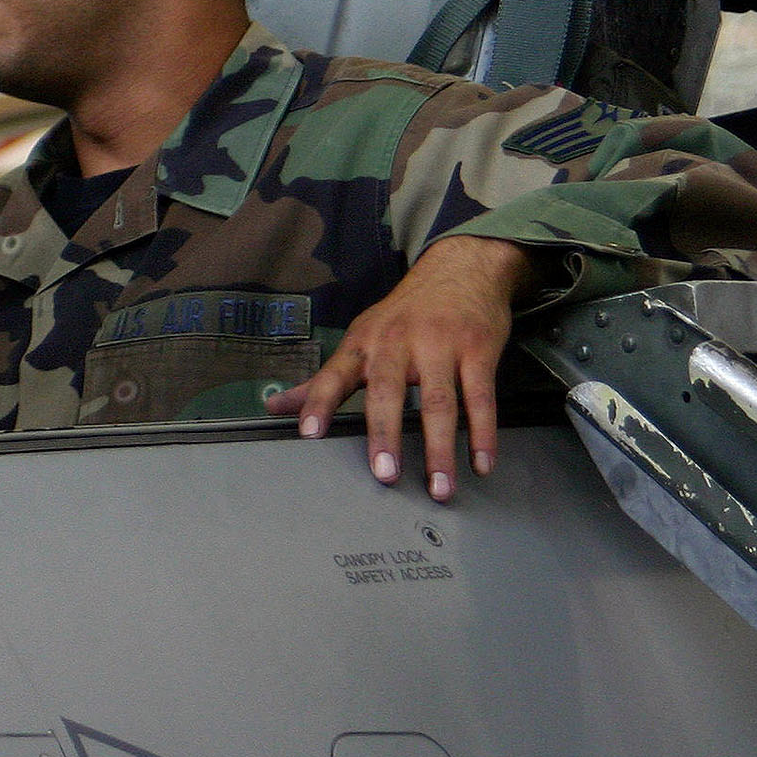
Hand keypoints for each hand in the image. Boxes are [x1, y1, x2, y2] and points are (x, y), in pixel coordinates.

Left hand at [265, 235, 536, 499]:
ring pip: (439, 402)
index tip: (309, 434)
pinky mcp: (478, 350)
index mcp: (363, 343)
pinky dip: (482, 433)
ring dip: (440, 448)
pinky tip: (481, 463)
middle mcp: (397, 342)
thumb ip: (321, 380)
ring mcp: (440, 345)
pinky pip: (480, 398)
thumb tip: (274, 406)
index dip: (319, 403)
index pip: (333, 375)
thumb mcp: (359, 337)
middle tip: (385, 475)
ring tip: (439, 487)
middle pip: (387, 391)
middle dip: (384, 434)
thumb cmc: (404, 314)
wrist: (460, 269)